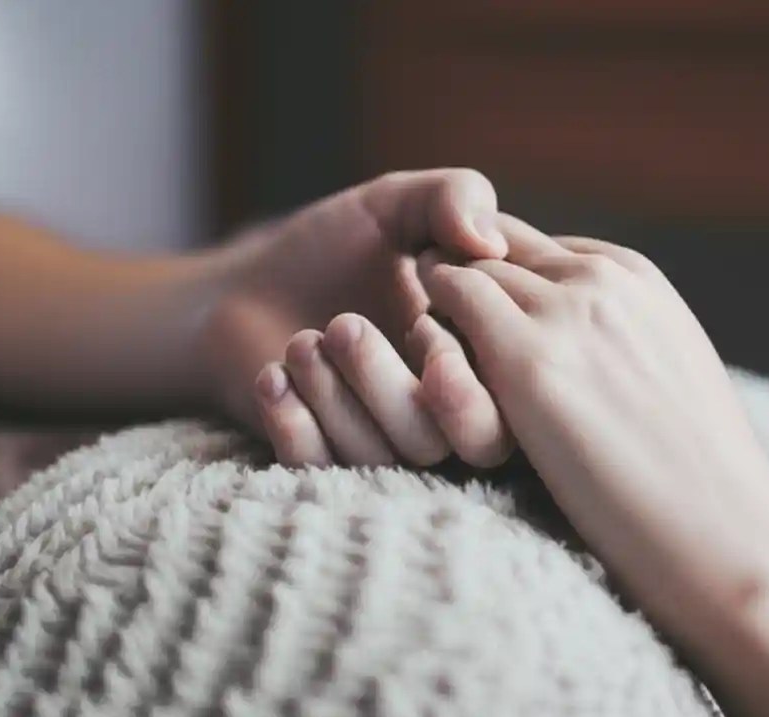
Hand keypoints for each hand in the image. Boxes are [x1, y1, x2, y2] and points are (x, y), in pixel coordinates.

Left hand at [199, 169, 506, 438]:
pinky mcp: (324, 459)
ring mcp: (386, 441)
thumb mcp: (399, 203)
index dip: (475, 358)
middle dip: (399, 388)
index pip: (518, 392)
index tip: (420, 308)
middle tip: (344, 325)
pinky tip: (274, 376)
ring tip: (302, 339)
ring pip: (388, 455)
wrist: (250, 282)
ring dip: (337, 395)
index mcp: (484, 353)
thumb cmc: (337, 245)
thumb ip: (454, 196)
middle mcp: (447, 409)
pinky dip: (295, 425)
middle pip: (465, 440)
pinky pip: (324, 469)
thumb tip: (488, 240)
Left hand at [417, 217, 768, 615]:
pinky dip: (425, 326)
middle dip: (462, 283)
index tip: (477, 320)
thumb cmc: (699, 478)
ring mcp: (564, 313)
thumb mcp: (667, 373)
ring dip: (436, 305)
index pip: (539, 249)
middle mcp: (599, 279)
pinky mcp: (527, 358)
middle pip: (498, 251)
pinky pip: (448, 303)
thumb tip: (587, 350)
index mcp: (635, 277)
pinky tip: (419, 368)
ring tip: (421, 354)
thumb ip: (621, 338)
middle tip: (431, 329)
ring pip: (465, 271)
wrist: (722, 533)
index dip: (501, 283)